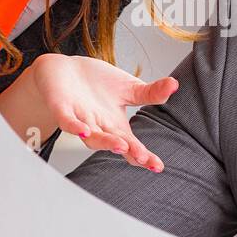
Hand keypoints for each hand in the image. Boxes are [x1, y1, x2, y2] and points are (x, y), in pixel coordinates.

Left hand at [0, 52, 177, 170]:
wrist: (63, 70)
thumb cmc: (96, 84)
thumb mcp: (129, 87)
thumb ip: (151, 92)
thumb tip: (175, 84)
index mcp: (116, 125)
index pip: (133, 144)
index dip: (144, 156)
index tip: (158, 166)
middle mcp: (99, 127)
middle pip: (115, 145)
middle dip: (129, 152)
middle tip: (142, 158)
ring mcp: (80, 119)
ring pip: (92, 137)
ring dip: (105, 142)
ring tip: (120, 146)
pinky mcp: (62, 109)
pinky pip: (67, 121)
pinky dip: (74, 126)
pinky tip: (84, 129)